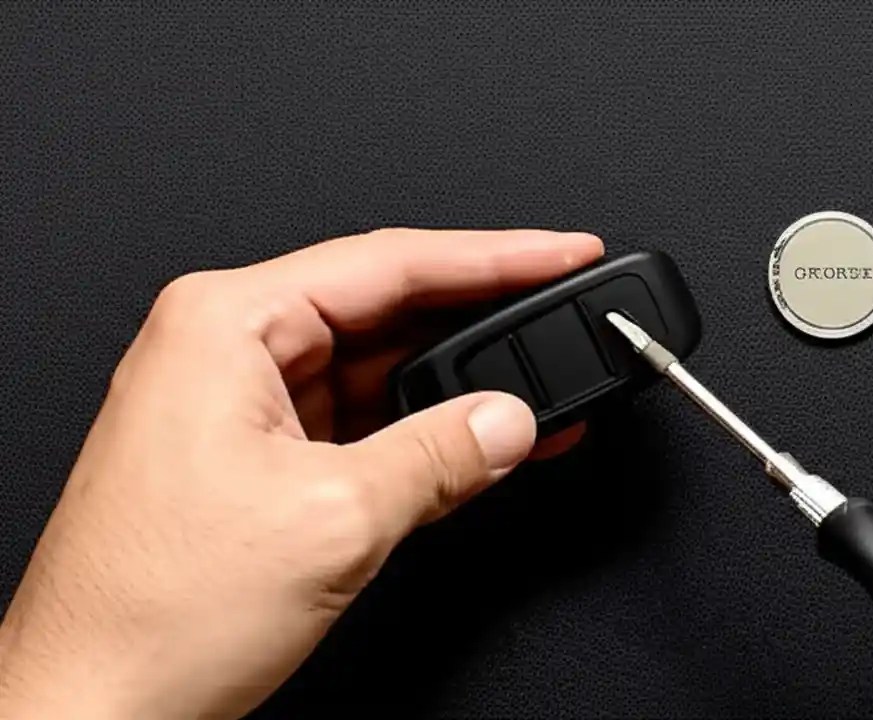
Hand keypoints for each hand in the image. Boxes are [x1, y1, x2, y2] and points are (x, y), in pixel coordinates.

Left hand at [0, 228, 603, 718]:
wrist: (94, 710)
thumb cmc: (152, 613)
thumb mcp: (333, 518)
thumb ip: (438, 454)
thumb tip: (508, 419)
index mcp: (225, 325)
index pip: (389, 262)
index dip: (495, 255)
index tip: (563, 251)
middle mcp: (228, 352)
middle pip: (387, 311)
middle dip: (482, 323)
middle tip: (564, 314)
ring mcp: (244, 409)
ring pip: (380, 374)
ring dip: (460, 390)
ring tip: (544, 392)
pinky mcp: (262, 463)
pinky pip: (365, 426)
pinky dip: (428, 436)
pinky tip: (489, 443)